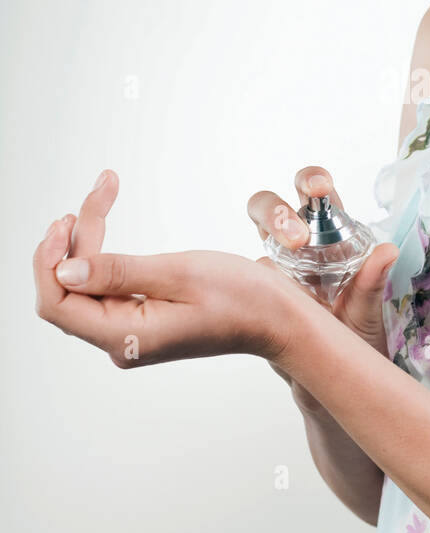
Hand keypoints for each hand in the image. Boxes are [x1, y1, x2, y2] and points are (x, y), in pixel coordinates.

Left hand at [33, 169, 318, 368]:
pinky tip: (106, 225)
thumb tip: (64, 272)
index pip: (57, 305)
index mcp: (126, 337)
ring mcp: (130, 332)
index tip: (64, 219)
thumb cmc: (241, 297)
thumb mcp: (179, 274)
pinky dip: (104, 252)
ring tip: (103, 194)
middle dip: (73, 238)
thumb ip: (117, 272)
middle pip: (69, 289)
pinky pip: (107, 286)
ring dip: (88, 238)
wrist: (278, 318)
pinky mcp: (142, 319)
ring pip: (86, 283)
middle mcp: (121, 341)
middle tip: (100, 190)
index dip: (47, 262)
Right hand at [247, 166, 398, 411]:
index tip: (320, 189)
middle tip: (296, 238)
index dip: (313, 182)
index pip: (319, 198)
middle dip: (279, 210)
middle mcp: (300, 246)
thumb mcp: (367, 315)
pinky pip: (240, 272)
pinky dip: (242, 271)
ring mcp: (274, 267)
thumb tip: (387, 252)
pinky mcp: (255, 292)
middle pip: (274, 206)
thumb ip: (371, 285)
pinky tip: (256, 286)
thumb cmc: (354, 341)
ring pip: (256, 232)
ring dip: (264, 232)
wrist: (328, 382)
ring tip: (285, 254)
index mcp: (333, 239)